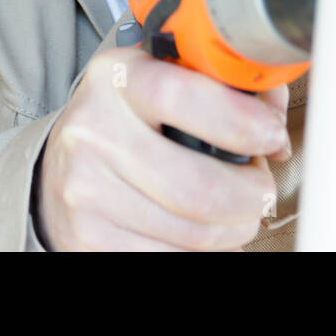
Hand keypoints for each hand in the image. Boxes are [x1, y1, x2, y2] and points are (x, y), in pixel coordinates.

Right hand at [33, 47, 291, 250]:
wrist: (62, 164)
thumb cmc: (126, 119)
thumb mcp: (160, 78)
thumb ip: (220, 81)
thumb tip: (273, 107)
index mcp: (117, 78)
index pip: (183, 97)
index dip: (243, 122)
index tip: (271, 136)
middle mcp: (92, 129)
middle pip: (198, 186)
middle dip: (251, 194)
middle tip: (260, 188)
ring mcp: (85, 188)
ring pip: (192, 232)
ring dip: (233, 228)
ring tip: (235, 211)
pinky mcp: (86, 236)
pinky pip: (169, 257)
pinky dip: (203, 251)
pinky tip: (202, 231)